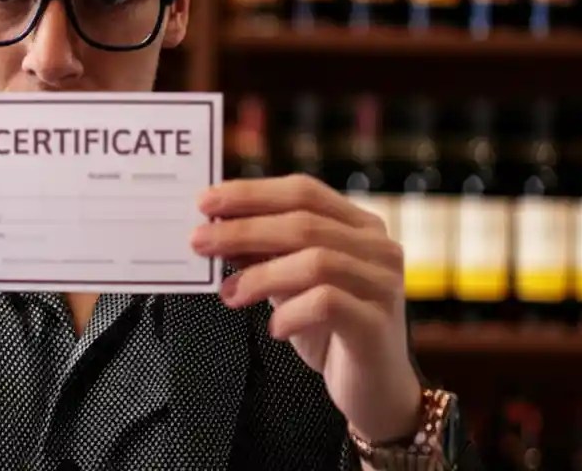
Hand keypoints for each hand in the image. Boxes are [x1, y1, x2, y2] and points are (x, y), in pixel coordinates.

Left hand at [191, 174, 421, 445]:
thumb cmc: (329, 330)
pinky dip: (290, 312)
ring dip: (261, 275)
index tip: (205, 201)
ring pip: (316, 261)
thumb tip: (214, 230)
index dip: (252, 193)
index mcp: (358, 225)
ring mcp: (383, 283)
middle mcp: (378, 247)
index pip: (303, 191)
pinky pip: (327, 303)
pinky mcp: (377, 323)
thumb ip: (263, 255)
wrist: (374, 390)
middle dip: (244, 230)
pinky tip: (274, 328)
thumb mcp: (289, 284)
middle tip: (199, 241)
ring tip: (228, 294)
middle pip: (304, 223)